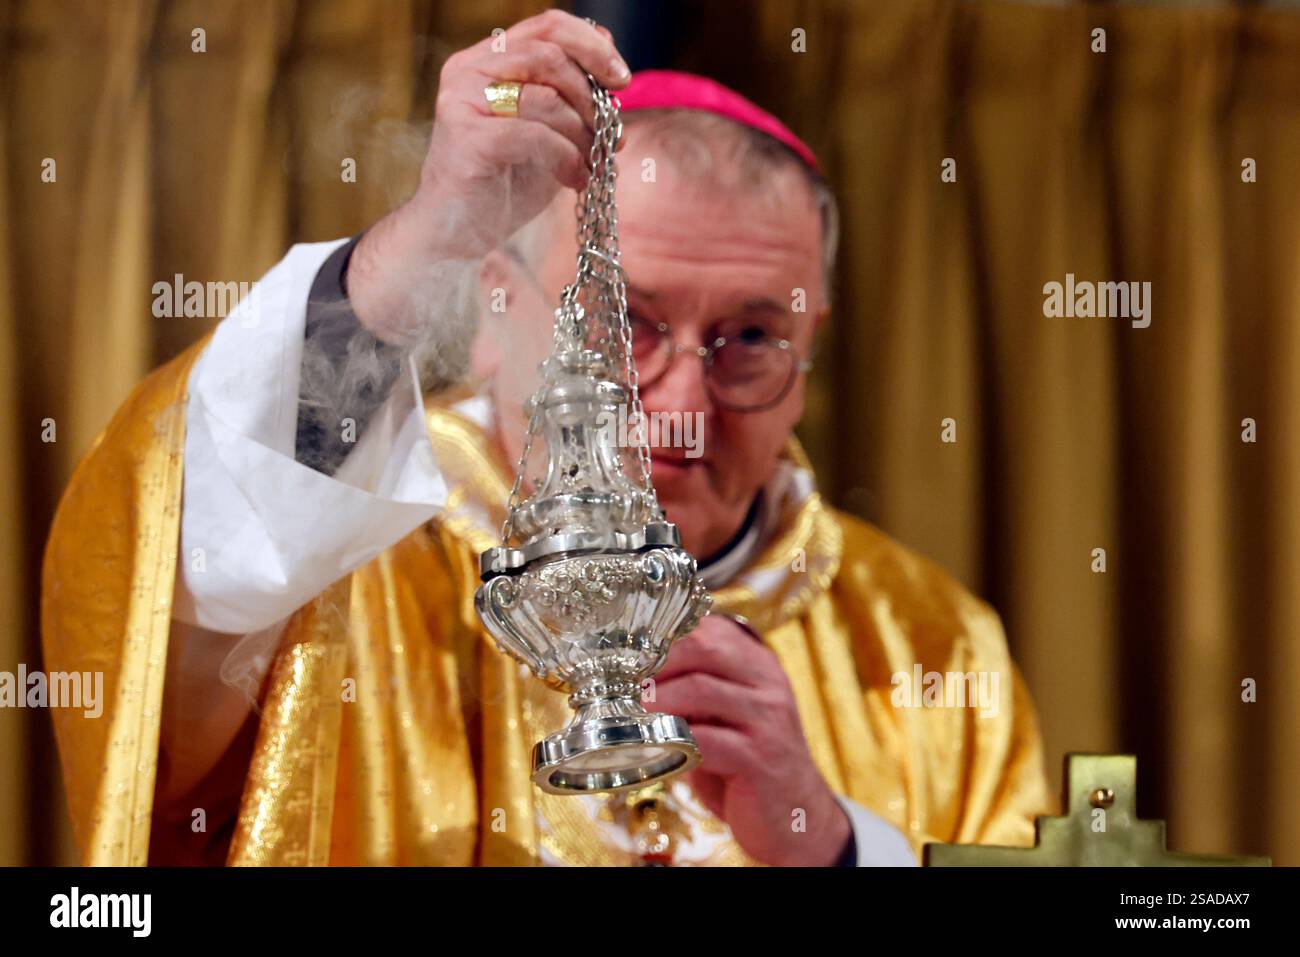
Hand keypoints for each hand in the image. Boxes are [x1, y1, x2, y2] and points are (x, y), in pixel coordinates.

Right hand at [347, 10, 629, 342]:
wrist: (457, 232)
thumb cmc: (504, 181)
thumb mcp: (547, 131)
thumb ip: (570, 94)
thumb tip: (611, 57)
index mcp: (488, 59)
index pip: (548, 26)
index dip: (593, 46)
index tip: (622, 81)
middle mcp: (468, 70)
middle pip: (551, 55)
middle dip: (592, 98)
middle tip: (611, 135)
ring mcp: (462, 101)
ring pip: (547, 98)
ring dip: (584, 135)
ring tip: (594, 165)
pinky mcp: (467, 138)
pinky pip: (535, 136)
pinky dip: (567, 159)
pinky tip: (577, 181)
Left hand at [652, 615, 853, 865]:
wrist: (795, 817)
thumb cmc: (747, 765)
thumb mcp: (724, 718)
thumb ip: (694, 693)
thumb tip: (633, 678)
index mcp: (758, 664)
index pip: (709, 629)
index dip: (664, 637)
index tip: (628, 656)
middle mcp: (768, 682)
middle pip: (705, 647)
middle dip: (657, 662)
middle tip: (624, 683)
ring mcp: (768, 719)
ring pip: (702, 689)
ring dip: (658, 700)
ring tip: (632, 714)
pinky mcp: (761, 758)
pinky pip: (708, 740)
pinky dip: (673, 741)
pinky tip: (655, 749)